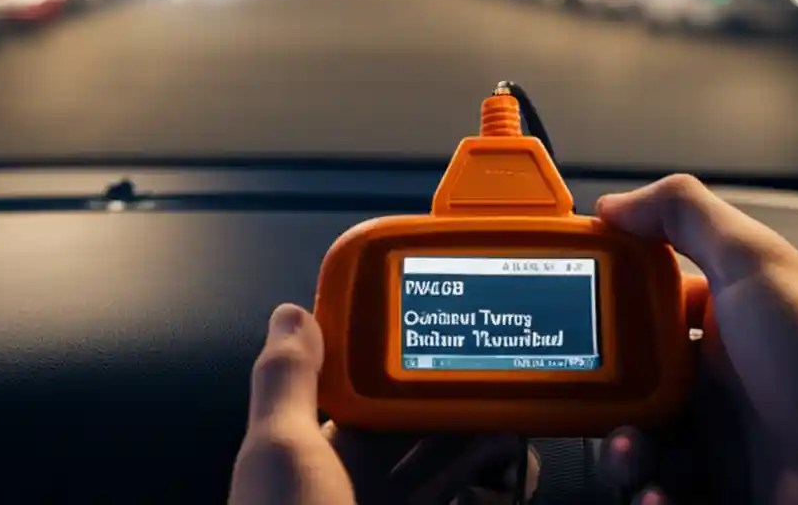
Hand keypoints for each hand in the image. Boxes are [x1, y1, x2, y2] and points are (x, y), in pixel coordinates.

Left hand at [228, 304, 534, 504]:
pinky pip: (461, 502)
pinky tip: (512, 461)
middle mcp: (348, 491)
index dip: (390, 363)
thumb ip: (288, 382)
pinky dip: (489, 482)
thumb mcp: (282, 455)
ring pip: (442, 471)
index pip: (353, 397)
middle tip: (496, 366)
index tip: (435, 328)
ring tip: (515, 408)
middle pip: (408, 432)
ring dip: (478, 439)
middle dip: (449, 400)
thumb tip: (292, 312)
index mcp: (308, 461)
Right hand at [591, 174, 797, 502]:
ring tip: (632, 459)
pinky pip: (669, 494)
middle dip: (602, 401)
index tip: (568, 324)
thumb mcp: (754, 261)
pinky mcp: (728, 489)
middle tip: (596, 408)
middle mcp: (717, 377)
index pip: (639, 309)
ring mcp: (724, 438)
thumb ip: (686, 215)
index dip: (602, 317)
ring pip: (642, 446)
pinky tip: (659, 496)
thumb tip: (616, 202)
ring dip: (622, 457)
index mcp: (719, 319)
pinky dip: (653, 498)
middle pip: (629, 386)